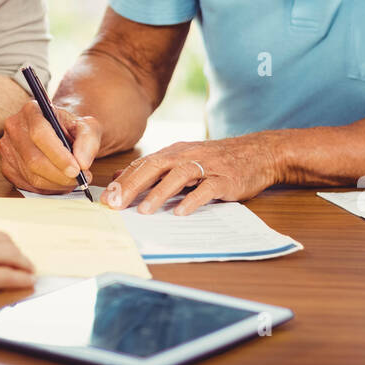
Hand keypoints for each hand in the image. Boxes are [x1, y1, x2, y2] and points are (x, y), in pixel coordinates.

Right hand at [0, 100, 101, 193]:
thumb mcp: (87, 127)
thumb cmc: (72, 128)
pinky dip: (47, 188)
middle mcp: (14, 127)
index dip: (58, 155)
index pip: (40, 133)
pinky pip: (27, 185)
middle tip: (80, 179)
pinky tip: (60, 182)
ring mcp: (7, 148)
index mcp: (32, 110)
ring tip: (73, 180)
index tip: (76, 169)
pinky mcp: (7, 167)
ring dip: (56, 183)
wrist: (60, 132)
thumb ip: (88, 141)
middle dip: (60, 174)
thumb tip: (82, 163)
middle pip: (34, 158)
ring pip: (31, 175)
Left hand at [104, 136, 282, 215]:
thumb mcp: (183, 159)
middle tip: (117, 204)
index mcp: (174, 152)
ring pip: (178, 176)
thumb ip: (154, 168)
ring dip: (159, 192)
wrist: (257, 153)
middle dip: (133, 186)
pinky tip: (181, 212)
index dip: (124, 181)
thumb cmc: (217, 160)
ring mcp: (207, 166)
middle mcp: (187, 155)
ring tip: (144, 210)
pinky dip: (193, 200)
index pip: (144, 164)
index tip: (106, 199)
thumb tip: (120, 178)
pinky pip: (206, 189)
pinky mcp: (224, 178)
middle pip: (155, 167)